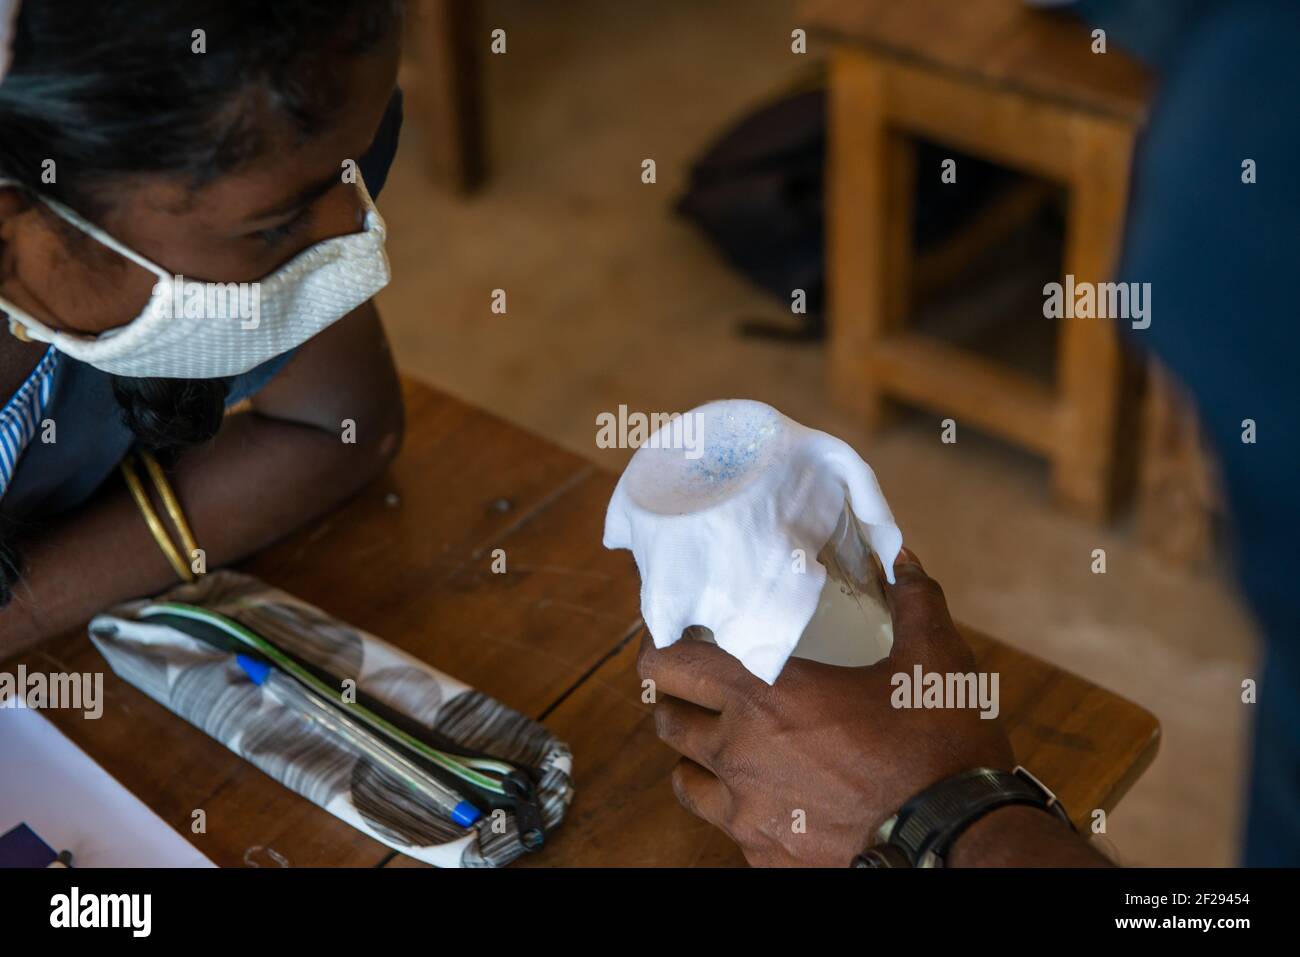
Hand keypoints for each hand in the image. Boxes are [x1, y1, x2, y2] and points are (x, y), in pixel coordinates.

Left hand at [637, 548, 1015, 866]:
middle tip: (705, 689)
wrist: (956, 843)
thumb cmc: (942, 749)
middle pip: (667, 718)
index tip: (675, 637)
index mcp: (766, 696)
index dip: (662, 645)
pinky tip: (767, 793)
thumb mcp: (935, 662)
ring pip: (684, 778)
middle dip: (679, 699)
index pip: (670, 663)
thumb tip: (902, 556)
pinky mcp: (764, 854)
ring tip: (728, 744)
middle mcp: (739, 753)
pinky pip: (724, 825)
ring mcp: (746, 811)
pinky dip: (734, 806)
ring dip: (697, 757)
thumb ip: (914, 600)